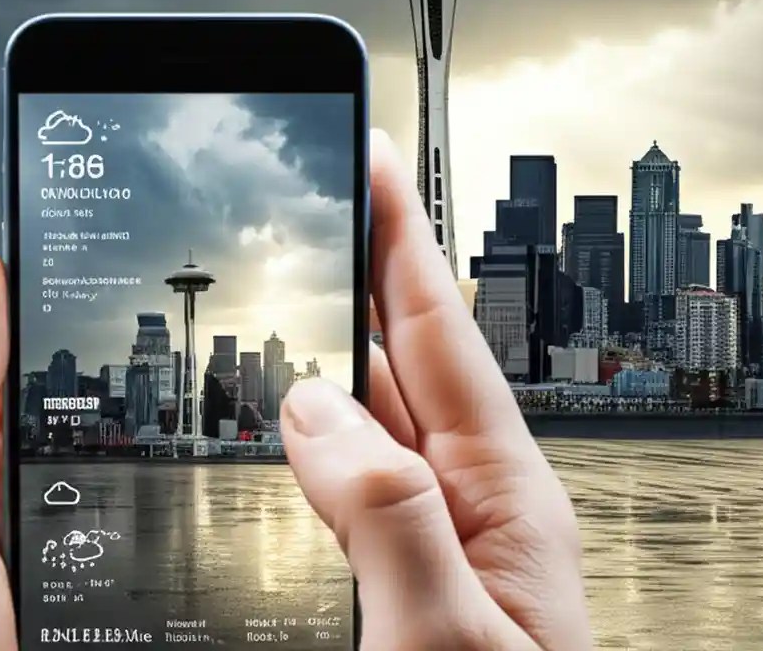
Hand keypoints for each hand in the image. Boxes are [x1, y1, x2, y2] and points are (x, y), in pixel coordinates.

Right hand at [281, 130, 592, 649]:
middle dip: (346, 279)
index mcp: (501, 498)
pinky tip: (263, 439)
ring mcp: (427, 545)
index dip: (400, 240)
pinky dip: (296, 451)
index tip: (367, 160)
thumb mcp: (447, 639)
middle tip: (295, 212)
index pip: (439, 336)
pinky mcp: (390, 586)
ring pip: (360, 428)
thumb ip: (387, 515)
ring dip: (314, 367)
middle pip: (396, 365)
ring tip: (261, 311)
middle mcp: (465, 509)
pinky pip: (336, 492)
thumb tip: (315, 407)